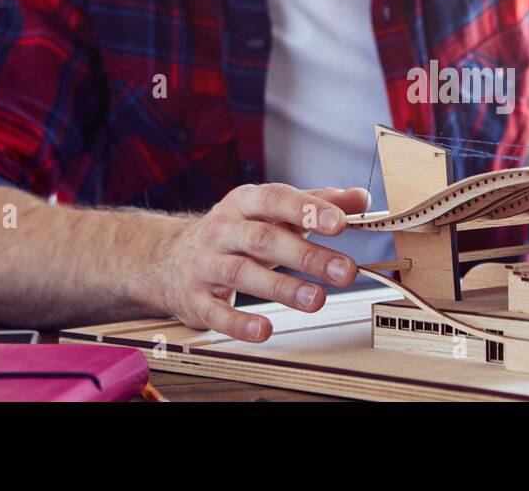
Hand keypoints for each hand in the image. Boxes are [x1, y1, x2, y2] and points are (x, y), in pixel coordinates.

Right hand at [149, 184, 370, 342]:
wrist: (167, 259)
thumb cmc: (238, 232)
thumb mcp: (272, 212)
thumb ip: (317, 204)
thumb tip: (361, 199)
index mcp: (245, 203)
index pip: (276, 199)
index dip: (308, 210)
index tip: (341, 224)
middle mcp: (222, 229)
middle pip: (263, 239)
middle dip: (306, 255)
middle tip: (345, 271)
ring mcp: (205, 264)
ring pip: (242, 273)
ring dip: (281, 288)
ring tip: (317, 300)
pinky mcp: (194, 299)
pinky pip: (215, 312)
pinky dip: (238, 322)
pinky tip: (265, 330)